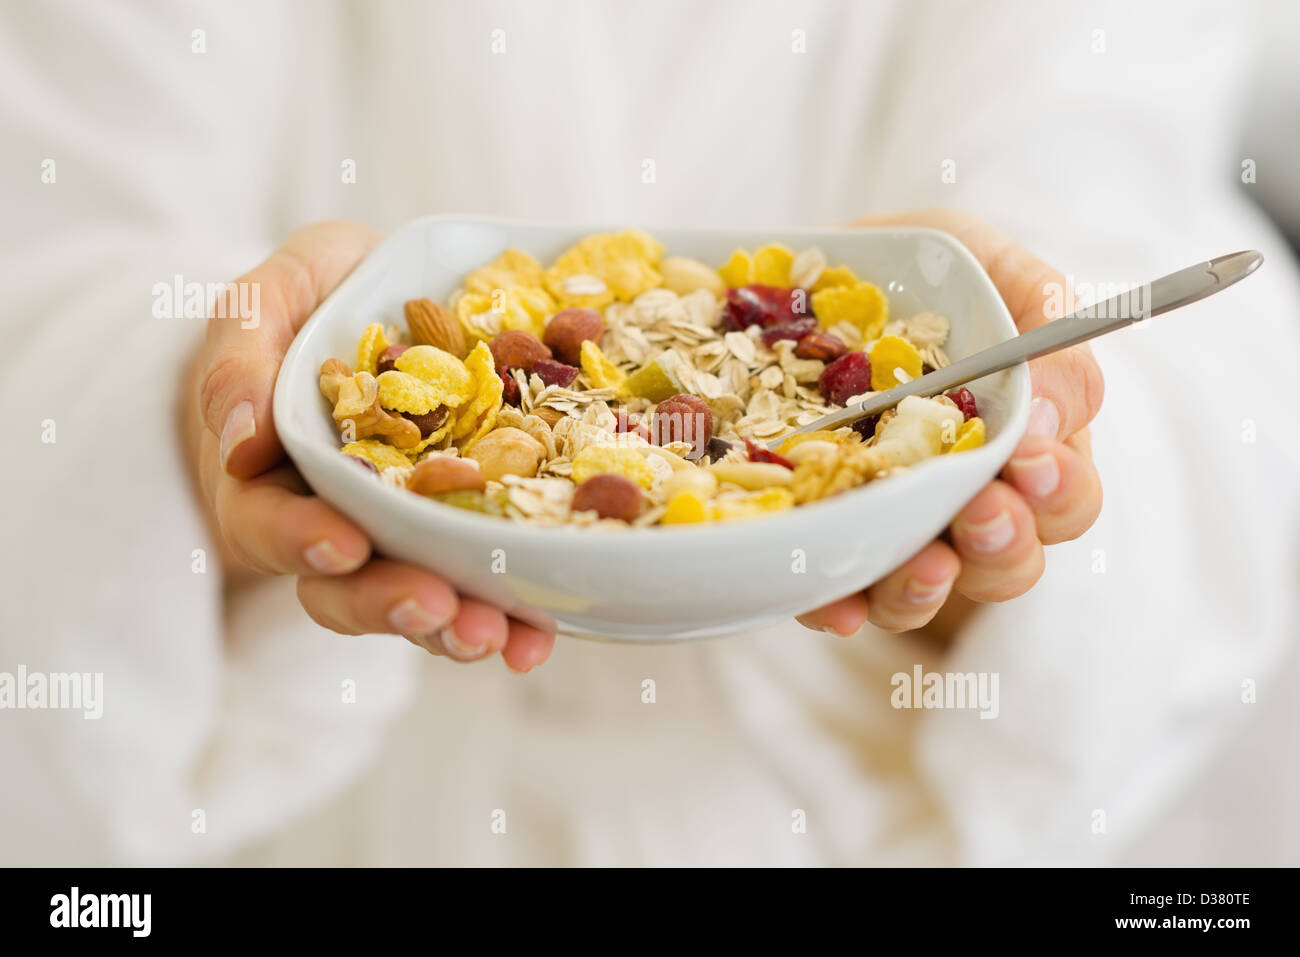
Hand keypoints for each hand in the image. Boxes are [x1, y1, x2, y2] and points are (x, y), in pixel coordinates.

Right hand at [186, 221, 555, 670]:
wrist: (385, 304)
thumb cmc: (314, 299)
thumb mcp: (269, 298)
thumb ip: (240, 354)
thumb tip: (241, 440)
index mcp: (267, 476)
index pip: (267, 522)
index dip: (300, 539)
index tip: (342, 545)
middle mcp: (332, 521)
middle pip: (344, 588)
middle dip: (390, 605)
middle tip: (436, 608)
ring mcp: (401, 536)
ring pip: (416, 600)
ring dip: (454, 628)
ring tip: (501, 636)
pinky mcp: (465, 532)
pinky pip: (482, 583)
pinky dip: (512, 616)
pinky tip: (540, 635)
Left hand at [797, 210, 1103, 635]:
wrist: (810, 276)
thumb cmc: (921, 270)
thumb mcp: (992, 265)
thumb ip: (1043, 315)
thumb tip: (1047, 415)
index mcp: (1021, 444)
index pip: (1064, 497)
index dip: (1059, 490)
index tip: (1031, 457)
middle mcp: (961, 499)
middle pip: (1009, 562)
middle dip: (1004, 545)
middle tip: (982, 510)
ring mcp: (892, 527)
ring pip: (927, 596)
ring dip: (929, 590)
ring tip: (921, 562)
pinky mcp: (825, 540)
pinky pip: (834, 592)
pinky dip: (837, 605)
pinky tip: (831, 602)